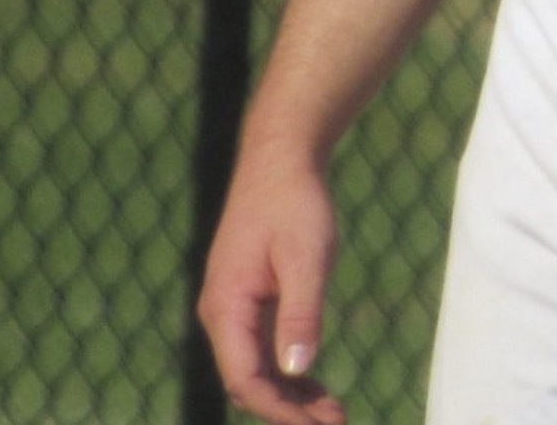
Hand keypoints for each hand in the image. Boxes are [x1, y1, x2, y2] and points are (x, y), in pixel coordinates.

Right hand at [197, 153, 345, 424]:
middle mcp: (221, 313)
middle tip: (335, 424)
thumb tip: (298, 370)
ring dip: (290, 395)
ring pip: (256, 369)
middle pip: (248, 382)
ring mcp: (233, 308)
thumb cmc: (294, 202)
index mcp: (226, 306)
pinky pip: (262, 349)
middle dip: (287, 410)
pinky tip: (316, 386)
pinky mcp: (248, 300)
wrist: (281, 158)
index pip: (245, 379)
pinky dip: (288, 371)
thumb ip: (301, 313)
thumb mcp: (307, 255)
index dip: (279, 410)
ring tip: (332, 415)